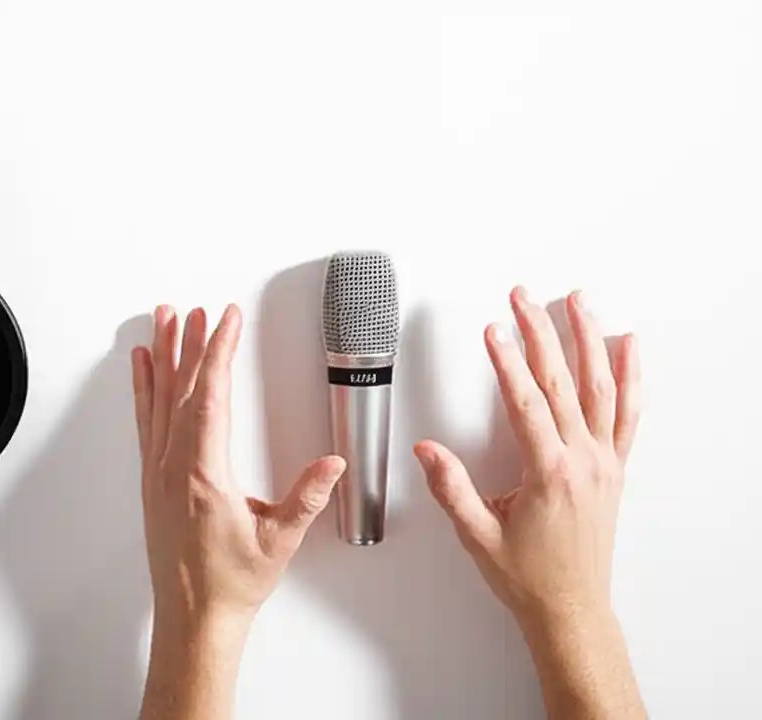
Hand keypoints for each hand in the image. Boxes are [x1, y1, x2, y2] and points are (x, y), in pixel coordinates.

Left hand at [133, 305, 344, 719]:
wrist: (194, 618)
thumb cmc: (231, 583)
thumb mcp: (279, 542)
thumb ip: (305, 499)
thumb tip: (333, 465)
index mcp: (202, 475)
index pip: (210, 399)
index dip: (218, 354)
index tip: (226, 320)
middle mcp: (172, 468)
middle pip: (181, 390)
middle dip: (190, 345)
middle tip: (196, 309)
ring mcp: (157, 472)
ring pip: (158, 400)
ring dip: (163, 357)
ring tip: (164, 319)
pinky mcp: (153, 481)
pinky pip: (146, 422)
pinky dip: (144, 390)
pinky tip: (142, 368)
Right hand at [415, 287, 644, 717]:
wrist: (571, 608)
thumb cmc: (527, 577)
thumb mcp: (478, 535)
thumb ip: (451, 490)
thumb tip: (427, 452)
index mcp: (551, 474)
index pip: (527, 404)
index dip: (508, 363)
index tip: (494, 331)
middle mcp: (584, 462)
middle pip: (563, 383)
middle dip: (542, 334)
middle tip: (523, 298)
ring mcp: (605, 462)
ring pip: (602, 388)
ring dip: (590, 340)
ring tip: (579, 302)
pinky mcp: (614, 468)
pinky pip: (629, 412)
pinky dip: (631, 375)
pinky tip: (628, 345)